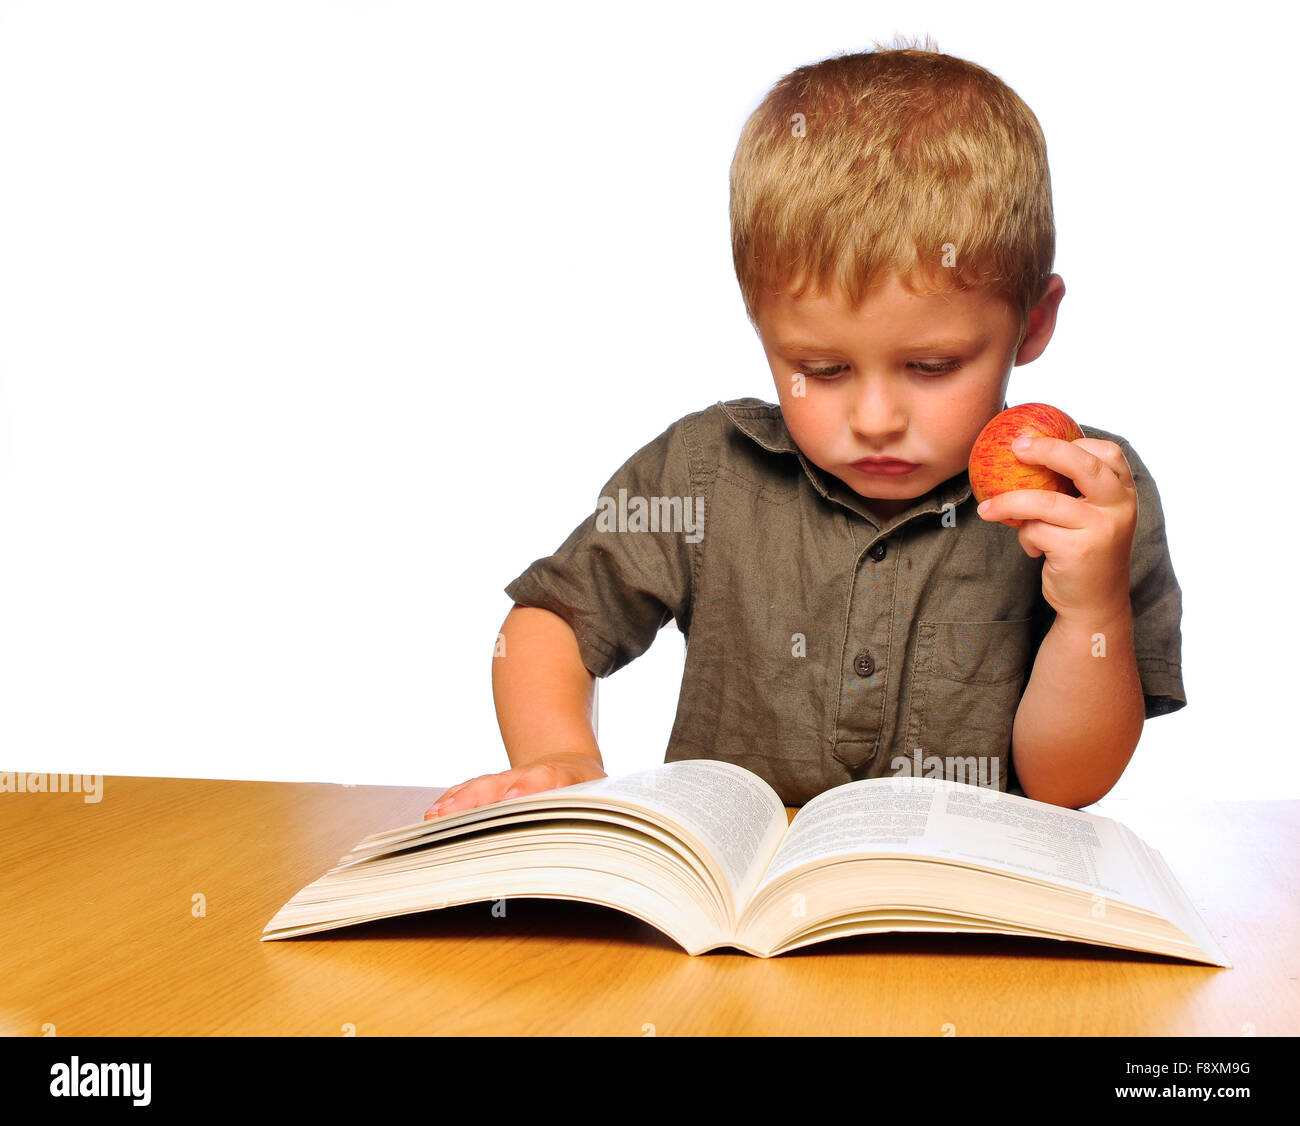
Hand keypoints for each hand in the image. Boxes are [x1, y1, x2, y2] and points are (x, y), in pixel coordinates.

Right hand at [423, 751, 606, 819]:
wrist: (572, 765)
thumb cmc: (586, 793)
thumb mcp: (604, 803)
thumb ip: (599, 820)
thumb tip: (599, 863)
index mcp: (563, 777)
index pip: (546, 779)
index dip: (530, 787)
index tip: (513, 798)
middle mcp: (529, 776)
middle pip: (501, 783)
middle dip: (477, 797)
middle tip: (453, 813)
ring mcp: (507, 781)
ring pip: (480, 787)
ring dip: (457, 802)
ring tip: (434, 818)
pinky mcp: (493, 788)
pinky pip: (468, 793)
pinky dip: (451, 803)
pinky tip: (432, 817)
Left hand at [975, 435, 1137, 621]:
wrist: (1095, 604)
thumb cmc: (1084, 551)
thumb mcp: (1090, 516)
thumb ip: (1074, 490)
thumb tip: (1024, 454)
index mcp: (1123, 493)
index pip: (1108, 453)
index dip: (1075, 442)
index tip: (1040, 438)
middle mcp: (1119, 508)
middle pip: (1084, 466)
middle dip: (1047, 450)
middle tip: (1016, 447)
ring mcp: (1101, 529)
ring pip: (1046, 502)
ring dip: (1010, 503)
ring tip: (986, 509)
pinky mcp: (1078, 551)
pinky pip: (1036, 531)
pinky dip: (1025, 536)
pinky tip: (1032, 548)